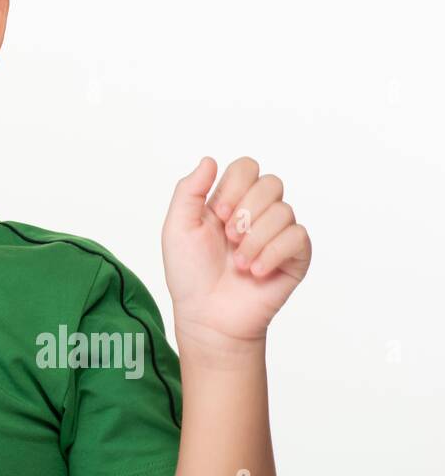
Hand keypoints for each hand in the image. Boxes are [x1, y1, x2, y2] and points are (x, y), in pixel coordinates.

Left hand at [161, 156, 312, 356]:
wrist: (207, 315)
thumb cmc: (190, 274)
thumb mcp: (178, 227)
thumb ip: (190, 191)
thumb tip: (209, 160)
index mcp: (230, 201)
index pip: (246, 168)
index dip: (235, 185)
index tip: (219, 213)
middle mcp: (257, 213)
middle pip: (271, 183)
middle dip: (247, 210)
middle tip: (230, 237)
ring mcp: (278, 234)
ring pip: (284, 211)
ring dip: (255, 239)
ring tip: (239, 263)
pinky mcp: (295, 257)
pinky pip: (297, 236)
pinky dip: (273, 253)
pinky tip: (256, 271)